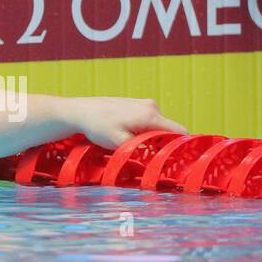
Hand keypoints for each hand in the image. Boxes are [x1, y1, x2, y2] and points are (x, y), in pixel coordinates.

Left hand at [71, 96, 185, 150]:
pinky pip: (148, 120)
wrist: (79, 111)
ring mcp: (143, 103)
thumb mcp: (121, 144)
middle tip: (149, 155)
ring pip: (157, 125)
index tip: (179, 159)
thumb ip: (143, 151)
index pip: (180, 131)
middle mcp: (150, 106)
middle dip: (162, 142)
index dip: (181, 146)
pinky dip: (143, 129)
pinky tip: (126, 133)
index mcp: (150, 115)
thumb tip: (161, 158)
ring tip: (131, 142)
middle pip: (169, 129)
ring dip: (150, 136)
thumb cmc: (98, 127)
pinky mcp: (135, 103)